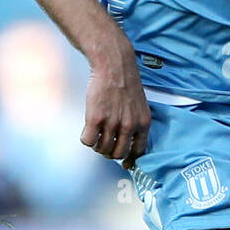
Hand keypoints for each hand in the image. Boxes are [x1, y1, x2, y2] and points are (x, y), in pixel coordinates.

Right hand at [80, 49, 150, 168]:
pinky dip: (86, 139)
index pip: (138, 152)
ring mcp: (112, 123)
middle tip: (105, 144)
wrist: (114, 65)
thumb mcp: (140, 105)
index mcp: (143, 123)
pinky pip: (88, 141)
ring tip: (96, 134)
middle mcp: (129, 126)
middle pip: (118, 154)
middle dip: (110, 152)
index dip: (130, 160)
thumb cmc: (126, 82)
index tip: (124, 164)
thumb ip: (136, 123)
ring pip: (102, 149)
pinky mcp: (95, 118)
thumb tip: (128, 140)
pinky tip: (87, 130)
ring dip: (97, 145)